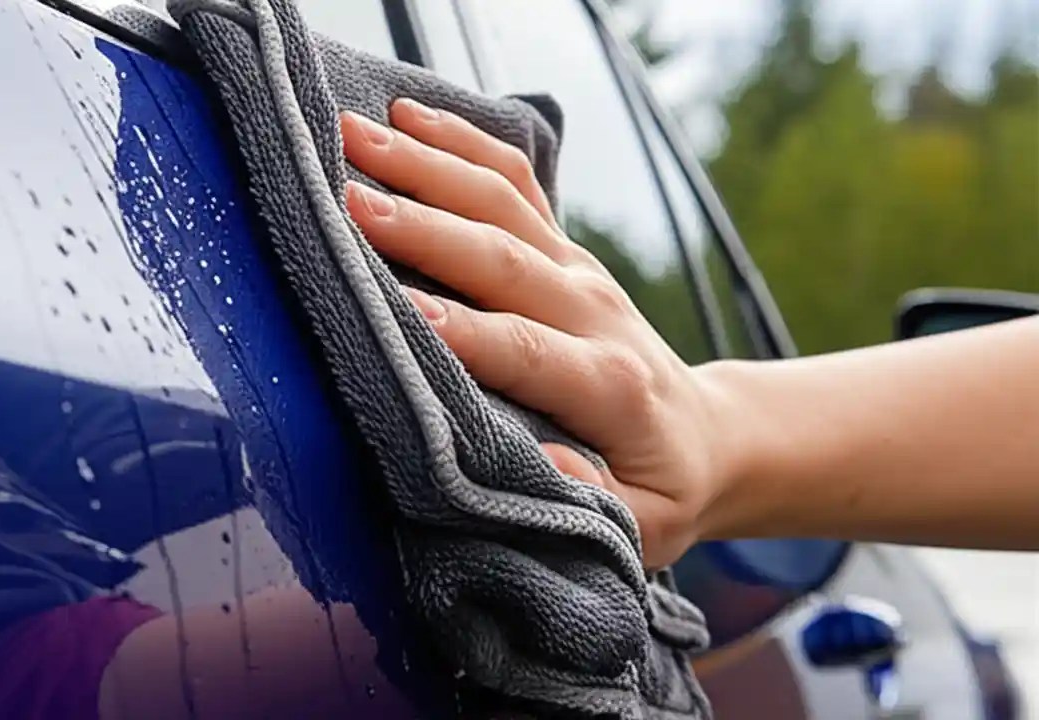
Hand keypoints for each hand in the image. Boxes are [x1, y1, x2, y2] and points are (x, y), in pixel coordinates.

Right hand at [340, 99, 737, 567]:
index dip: (459, 328)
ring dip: (428, 164)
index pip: (522, 347)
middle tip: (349, 199)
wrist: (707, 434)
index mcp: (607, 383)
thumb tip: (541, 462)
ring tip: (355, 134)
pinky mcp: (564, 250)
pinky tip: (410, 116)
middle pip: (500, 256)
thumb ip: (596, 501)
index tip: (396, 306)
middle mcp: (592, 311)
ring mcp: (577, 270)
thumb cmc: (661, 486)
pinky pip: (514, 183)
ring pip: (501, 202)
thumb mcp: (642, 524)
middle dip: (422, 226)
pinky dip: (464, 142)